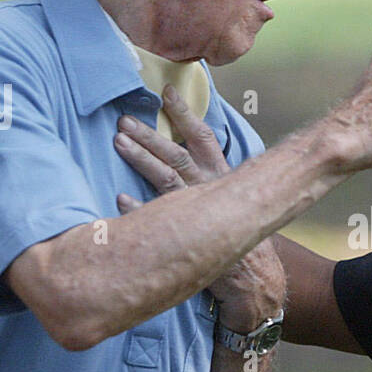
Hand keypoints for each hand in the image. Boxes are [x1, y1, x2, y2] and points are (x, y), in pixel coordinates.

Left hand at [113, 93, 283, 330]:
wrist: (253, 277)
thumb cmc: (237, 231)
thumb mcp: (231, 195)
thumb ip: (209, 172)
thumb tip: (188, 147)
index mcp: (221, 174)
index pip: (202, 137)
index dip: (184, 114)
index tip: (165, 93)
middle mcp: (210, 188)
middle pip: (177, 155)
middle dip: (150, 135)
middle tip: (124, 119)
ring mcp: (198, 212)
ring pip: (166, 179)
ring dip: (141, 160)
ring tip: (118, 142)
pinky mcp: (187, 238)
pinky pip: (157, 219)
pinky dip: (138, 208)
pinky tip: (121, 198)